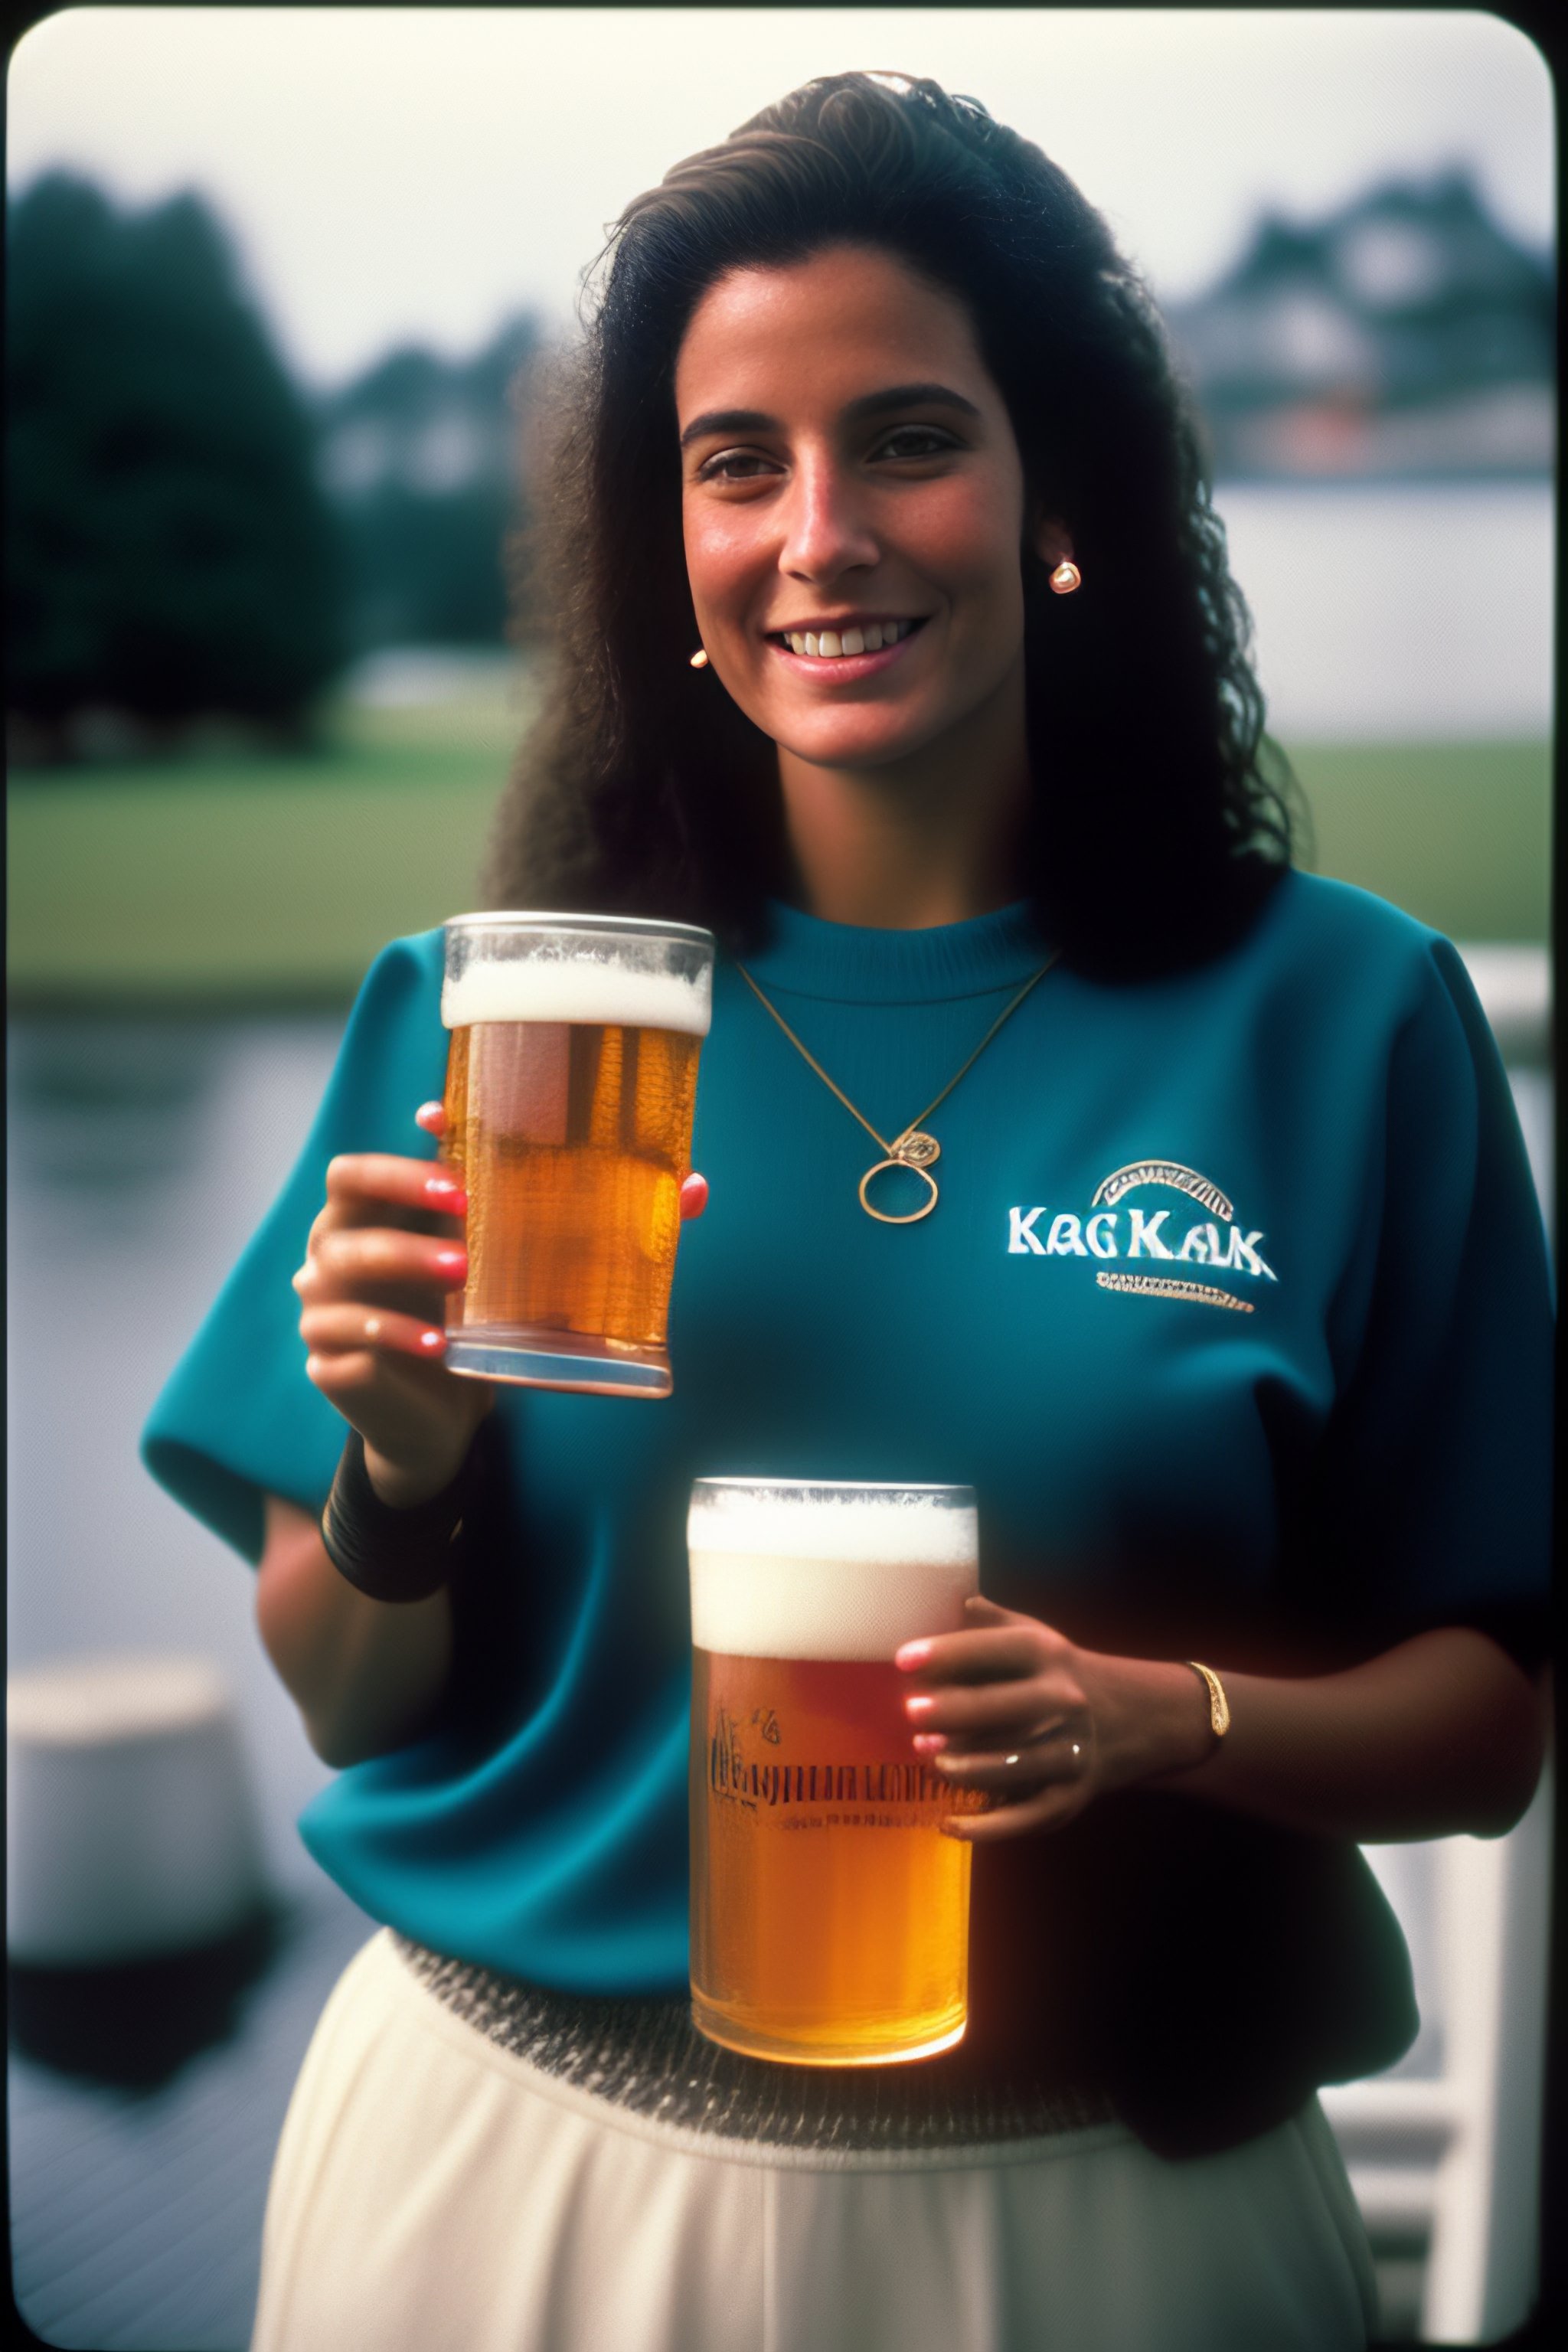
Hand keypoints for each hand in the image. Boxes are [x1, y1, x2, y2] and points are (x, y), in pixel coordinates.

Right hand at [293, 1104, 711, 1506]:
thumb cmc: (480, 1330)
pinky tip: (438, 1345)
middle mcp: (342, 1244)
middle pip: (344, 1185)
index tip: (442, 1122)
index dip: (404, 1138)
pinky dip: (393, 1334)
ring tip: (462, 1276)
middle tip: (464, 1205)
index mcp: (382, 1214)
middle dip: (400, 1185)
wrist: (442, 1425)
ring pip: (341, 1262)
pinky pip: (344, 1334)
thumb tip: (693, 1188)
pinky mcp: (325, 1356)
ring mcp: (323, 1300)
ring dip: (403, 1260)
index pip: (371, 1158)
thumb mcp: (525, 1278)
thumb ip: (594, 1229)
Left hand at [895, 1596, 1212, 1841]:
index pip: (993, 1650)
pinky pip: (1022, 1818)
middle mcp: (1062, 1702)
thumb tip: (956, 1600)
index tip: (903, 1660)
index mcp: (1048, 1655)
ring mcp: (1068, 1754)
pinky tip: (948, 1823)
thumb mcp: (1038, 1636)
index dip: (946, 1653)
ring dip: (963, 1764)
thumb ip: (995, 1623)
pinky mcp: (1067, 1799)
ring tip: (926, 1755)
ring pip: (1008, 1764)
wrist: (1133, 1719)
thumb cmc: (1062, 1674)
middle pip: (999, 1709)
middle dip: (950, 1711)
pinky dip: (984, 1827)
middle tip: (910, 1712)